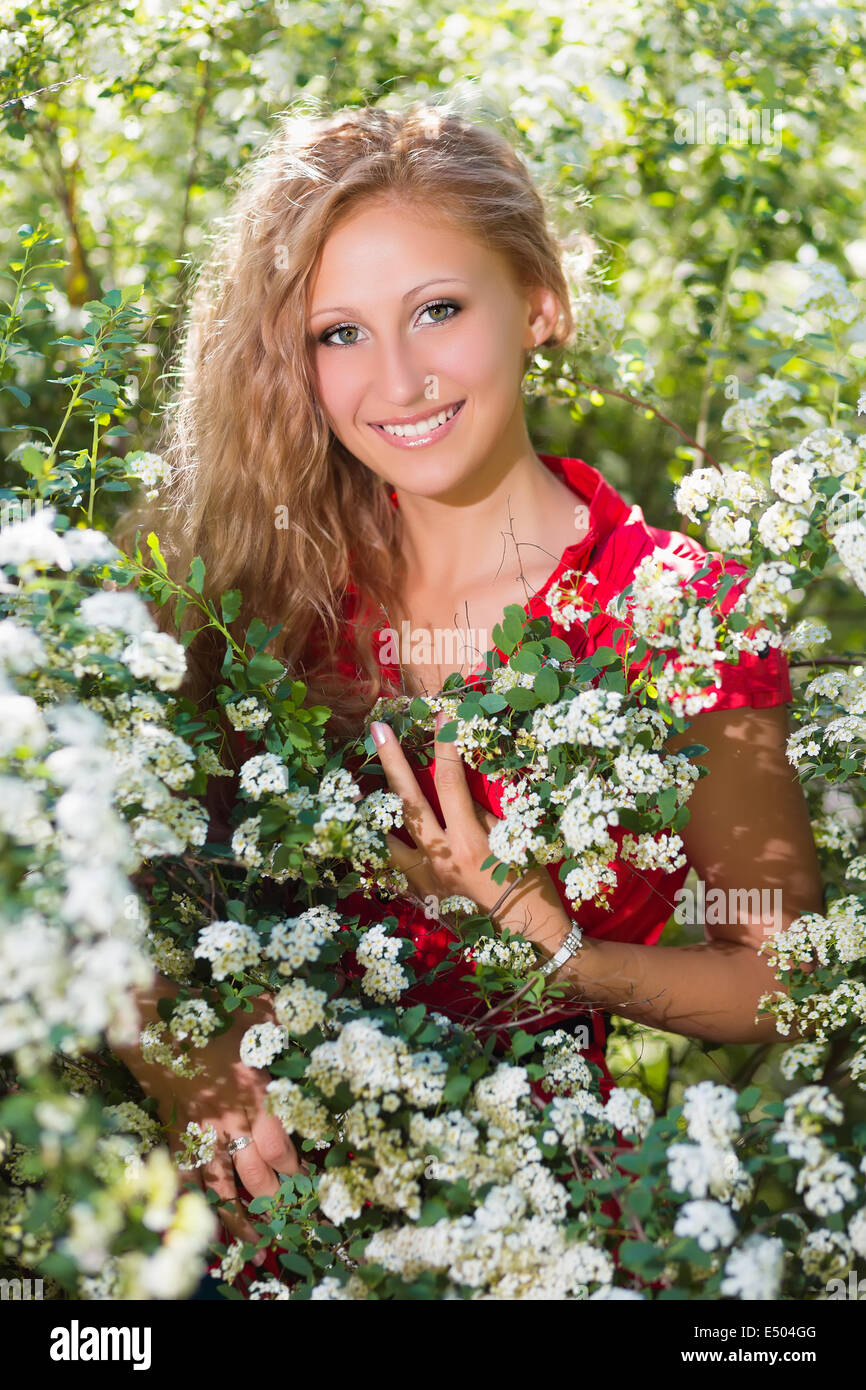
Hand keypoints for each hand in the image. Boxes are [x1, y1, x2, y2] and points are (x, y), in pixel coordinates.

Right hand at [113, 983, 305, 1257]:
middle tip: (289, 1223)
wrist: (154, 1021)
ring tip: (255, 1245)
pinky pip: (184, 1177)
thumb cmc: (211, 1013)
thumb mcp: (260, 1011)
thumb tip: (324, 1003)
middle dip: (274, 1203)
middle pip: (255, 1178)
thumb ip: (290, 1020)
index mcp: (255, 1097)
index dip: (295, 1173)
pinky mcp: (174, 1134)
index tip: (306, 1184)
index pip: (280, 1151)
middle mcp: (229, 1123)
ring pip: (219, 1189)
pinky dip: (192, 1202)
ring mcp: (199, 1133)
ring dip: (238, 1221)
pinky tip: (202, 1222)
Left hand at [370, 714, 570, 953]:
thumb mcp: (513, 840)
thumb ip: (479, 813)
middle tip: (378, 731)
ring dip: (375, 809)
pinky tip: (377, 830)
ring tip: (358, 785)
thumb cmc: (528, 884)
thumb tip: (455, 788)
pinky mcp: (421, 894)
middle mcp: (440, 858)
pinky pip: (394, 864)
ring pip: (387, 837)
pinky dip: (386, 845)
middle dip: (392, 762)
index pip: (451, 781)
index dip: (445, 743)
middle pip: (408, 802)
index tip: (441, 714)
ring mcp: (425, 878)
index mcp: (468, 841)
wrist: (527, 935)